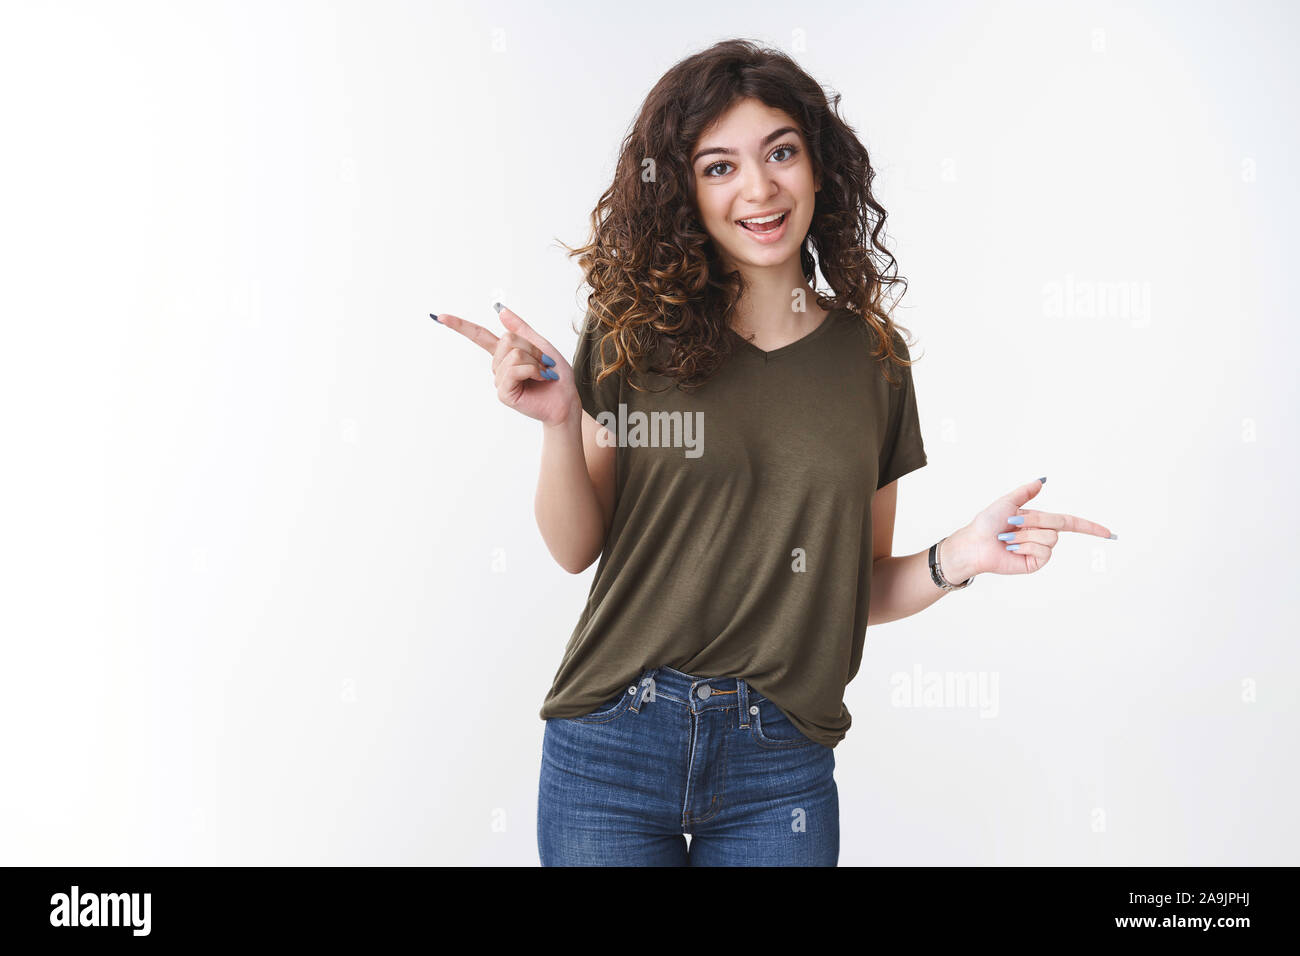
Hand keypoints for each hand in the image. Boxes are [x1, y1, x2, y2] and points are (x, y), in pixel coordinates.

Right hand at [432, 305, 578, 425]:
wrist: (566, 399)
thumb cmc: (555, 375)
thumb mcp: (540, 344)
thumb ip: (520, 328)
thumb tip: (500, 310)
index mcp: (504, 353)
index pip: (478, 336)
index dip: (460, 325)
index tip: (440, 317)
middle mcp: (498, 366)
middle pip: (507, 339)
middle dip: (532, 348)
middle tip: (545, 362)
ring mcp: (499, 380)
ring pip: (513, 354)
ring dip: (535, 361)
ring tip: (543, 373)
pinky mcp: (503, 393)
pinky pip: (515, 370)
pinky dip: (532, 371)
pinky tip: (540, 379)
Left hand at [943, 477, 1115, 578]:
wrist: (975, 544)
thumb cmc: (987, 523)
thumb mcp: (1008, 501)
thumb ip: (1026, 491)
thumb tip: (1042, 480)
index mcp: (1040, 521)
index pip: (1071, 523)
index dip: (1090, 527)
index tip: (1109, 533)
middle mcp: (1042, 535)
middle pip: (1057, 523)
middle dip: (1034, 520)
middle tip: (1011, 522)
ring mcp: (1040, 551)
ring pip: (1050, 538)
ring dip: (1026, 535)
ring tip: (1008, 538)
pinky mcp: (1035, 563)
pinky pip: (1042, 552)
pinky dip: (1025, 547)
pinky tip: (1012, 549)